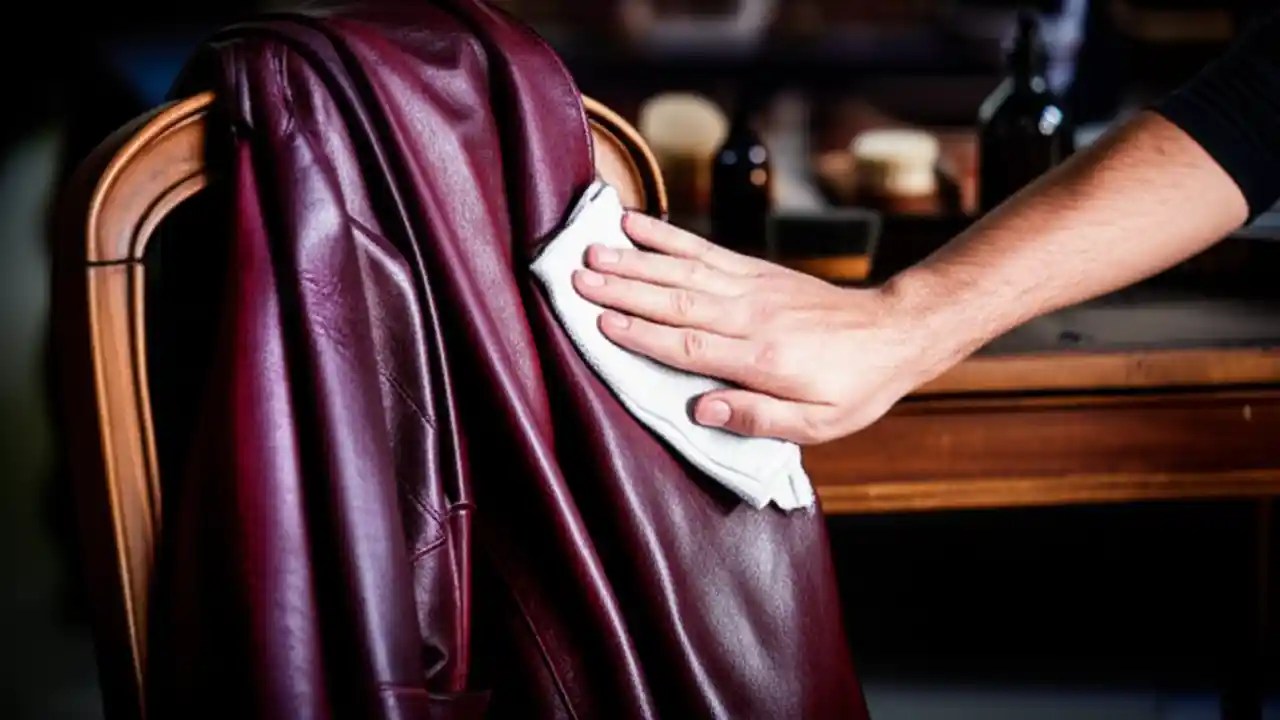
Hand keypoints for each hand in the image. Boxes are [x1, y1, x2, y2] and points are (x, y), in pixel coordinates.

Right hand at [571, 212, 960, 443]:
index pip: (689, 345)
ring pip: (683, 271)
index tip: (599, 322)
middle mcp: (750, 317)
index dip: (642, 335)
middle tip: (577, 276)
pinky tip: (637, 225)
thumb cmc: (854, 386)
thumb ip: (757, 418)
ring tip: (593, 248)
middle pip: (675, 301)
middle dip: (623, 289)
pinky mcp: (756, 271)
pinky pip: (706, 251)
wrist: (895, 332)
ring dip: (636, 260)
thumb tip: (700, 411)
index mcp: (760, 359)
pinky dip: (669, 237)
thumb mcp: (818, 423)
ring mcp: (752, 288)